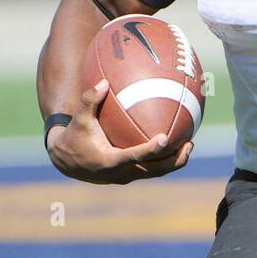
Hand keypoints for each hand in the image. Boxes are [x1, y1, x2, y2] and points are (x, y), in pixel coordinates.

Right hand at [47, 80, 192, 183]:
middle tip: (189, 144)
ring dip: (174, 162)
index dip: (150, 149)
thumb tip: (103, 81)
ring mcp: (127, 176)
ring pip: (156, 172)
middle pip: (154, 170)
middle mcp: (121, 172)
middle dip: (174, 159)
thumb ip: (90, 100)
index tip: (165, 138)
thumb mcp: (79, 118)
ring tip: (188, 146)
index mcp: (110, 161)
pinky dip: (164, 160)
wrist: (67, 162)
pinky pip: (151, 169)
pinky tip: (174, 145)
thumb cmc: (74, 137)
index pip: (134, 156)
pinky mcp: (129, 175)